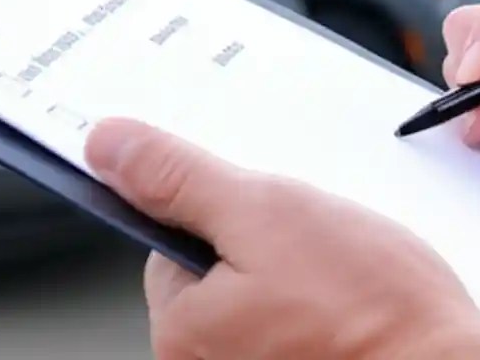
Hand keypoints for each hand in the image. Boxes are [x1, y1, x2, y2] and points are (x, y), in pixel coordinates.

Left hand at [84, 118, 479, 359]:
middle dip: (265, 244)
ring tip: (346, 274)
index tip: (263, 209)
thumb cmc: (372, 310)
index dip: (223, 211)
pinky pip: (298, 326)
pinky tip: (357, 301)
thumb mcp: (264, 212)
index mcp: (182, 332)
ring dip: (300, 273)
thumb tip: (107, 148)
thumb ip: (178, 178)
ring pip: (263, 297)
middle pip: (218, 273)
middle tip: (317, 244)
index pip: (171, 244)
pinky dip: (325, 308)